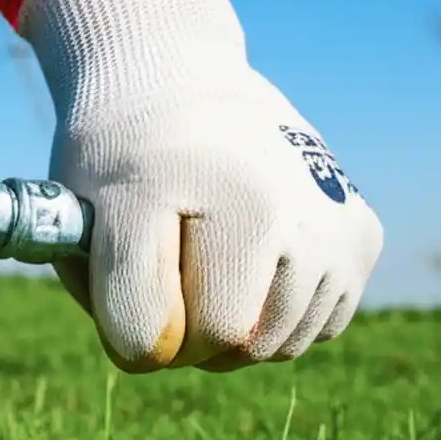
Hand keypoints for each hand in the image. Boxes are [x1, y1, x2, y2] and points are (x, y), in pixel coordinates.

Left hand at [13, 0, 382, 371]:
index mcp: (187, 193)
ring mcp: (329, 221)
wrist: (176, 82)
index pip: (152, 334)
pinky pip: (311, 328)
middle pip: (228, 346)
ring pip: (274, 346)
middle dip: (186, 336)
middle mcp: (274, 205)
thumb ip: (112, 299)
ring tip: (205, 259)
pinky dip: (275, 315)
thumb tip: (161, 356)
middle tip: (164, 273)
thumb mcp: (78, 218)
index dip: (128, 331)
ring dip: (232, 329)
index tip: (121, 286)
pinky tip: (248, 258)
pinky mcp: (362, 235)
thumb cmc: (116, 159)